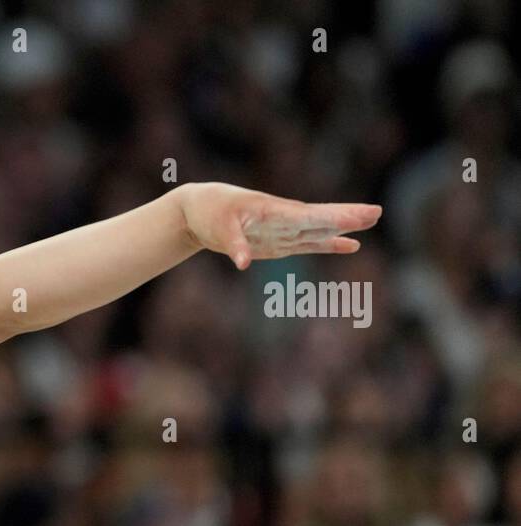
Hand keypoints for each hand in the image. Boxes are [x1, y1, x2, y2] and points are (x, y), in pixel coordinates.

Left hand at [177, 182, 381, 270]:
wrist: (200, 210)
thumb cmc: (210, 213)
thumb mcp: (220, 228)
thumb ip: (235, 245)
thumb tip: (244, 263)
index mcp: (273, 211)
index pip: (309, 216)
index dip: (333, 218)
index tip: (358, 215)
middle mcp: (284, 219)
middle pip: (322, 218)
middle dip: (348, 216)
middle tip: (377, 212)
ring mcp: (285, 230)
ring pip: (321, 228)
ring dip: (345, 227)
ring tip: (373, 220)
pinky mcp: (281, 241)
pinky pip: (310, 243)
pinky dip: (330, 244)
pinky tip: (351, 245)